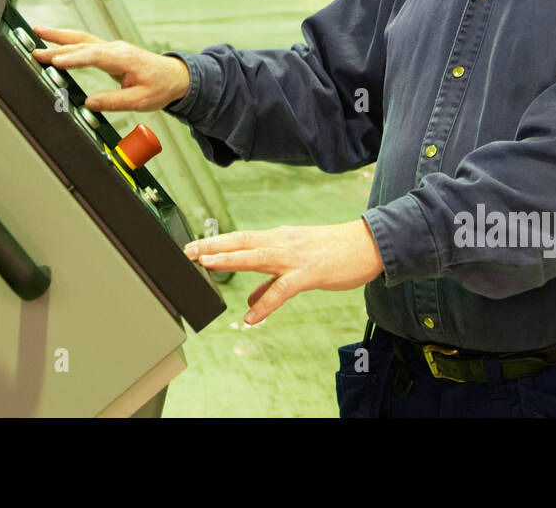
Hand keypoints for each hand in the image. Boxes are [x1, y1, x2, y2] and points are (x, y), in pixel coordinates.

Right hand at [31, 27, 190, 111]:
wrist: (175, 77)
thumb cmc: (161, 87)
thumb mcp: (141, 100)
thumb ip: (114, 102)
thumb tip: (89, 103)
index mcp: (124, 58)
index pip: (95, 55)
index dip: (74, 58)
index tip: (55, 61)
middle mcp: (115, 48)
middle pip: (83, 43)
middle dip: (58, 45)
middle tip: (35, 50)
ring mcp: (112, 48)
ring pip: (82, 38)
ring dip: (59, 36)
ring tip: (37, 32)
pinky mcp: (109, 51)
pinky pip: (86, 43)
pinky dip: (68, 41)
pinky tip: (55, 40)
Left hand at [184, 220, 384, 324]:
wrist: (367, 245)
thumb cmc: (334, 252)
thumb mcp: (299, 262)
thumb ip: (272, 282)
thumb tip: (251, 302)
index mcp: (279, 239)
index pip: (242, 238)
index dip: (217, 242)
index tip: (193, 247)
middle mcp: (282, 243)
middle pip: (243, 242)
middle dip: (214, 246)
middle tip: (189, 252)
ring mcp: (295, 257)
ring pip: (257, 257)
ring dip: (231, 260)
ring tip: (207, 266)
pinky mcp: (309, 274)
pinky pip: (283, 289)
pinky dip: (266, 303)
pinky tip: (252, 317)